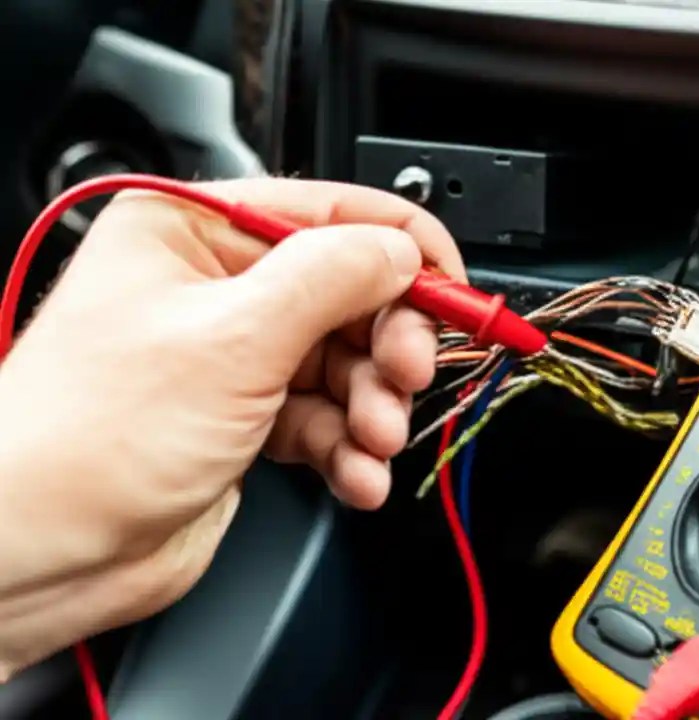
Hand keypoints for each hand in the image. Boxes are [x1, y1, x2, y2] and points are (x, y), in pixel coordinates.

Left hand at [0, 178, 462, 678]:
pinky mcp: (245, 417)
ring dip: (373, 409)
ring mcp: (233, 354)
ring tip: (372, 442)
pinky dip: (350, 449)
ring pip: (347, 363)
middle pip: (351, 294)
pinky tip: (355, 474)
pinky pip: (326, 418)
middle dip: (388, 346)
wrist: (41, 552)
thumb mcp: (231, 339)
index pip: (330, 214)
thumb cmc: (87, 438)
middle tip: (409, 378)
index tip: (457, 290)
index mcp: (194, 230)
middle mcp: (217, 286)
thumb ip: (331, 280)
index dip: (405, 251)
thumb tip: (399, 250)